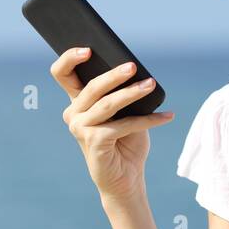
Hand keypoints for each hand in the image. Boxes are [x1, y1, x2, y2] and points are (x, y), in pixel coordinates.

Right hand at [50, 48, 174, 203]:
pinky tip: (166, 116)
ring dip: (133, 93)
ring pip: (108, 104)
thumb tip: (137, 73)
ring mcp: (80, 129)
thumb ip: (123, 94)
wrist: (126, 179)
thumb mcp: (126, 113)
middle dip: (114, 75)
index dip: (70, 58)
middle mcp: (73, 114)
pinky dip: (148, 119)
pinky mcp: (94, 142)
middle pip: (91, 87)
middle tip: (133, 66)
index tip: (88, 49)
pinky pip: (124, 124)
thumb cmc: (126, 142)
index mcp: (78, 101)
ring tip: (152, 84)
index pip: (62, 73)